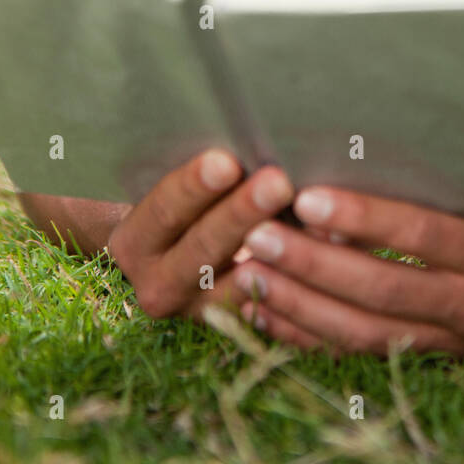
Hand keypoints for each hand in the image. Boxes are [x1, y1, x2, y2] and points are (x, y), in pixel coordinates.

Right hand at [106, 150, 303, 322]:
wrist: (174, 260)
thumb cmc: (186, 205)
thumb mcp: (180, 191)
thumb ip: (209, 172)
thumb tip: (256, 138)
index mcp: (135, 242)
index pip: (164, 209)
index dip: (194, 186)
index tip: (227, 161)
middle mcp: (157, 284)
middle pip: (203, 248)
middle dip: (241, 213)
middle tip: (277, 182)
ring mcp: (196, 311)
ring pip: (239, 284)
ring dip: (277, 252)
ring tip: (313, 221)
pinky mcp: (234, 326)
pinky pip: (270, 308)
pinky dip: (299, 281)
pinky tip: (328, 253)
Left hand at [232, 187, 463, 354]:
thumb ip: (440, 171)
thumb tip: (352, 147)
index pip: (423, 233)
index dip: (364, 217)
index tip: (308, 198)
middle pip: (383, 290)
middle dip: (314, 264)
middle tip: (259, 235)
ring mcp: (456, 340)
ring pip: (366, 332)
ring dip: (300, 304)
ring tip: (250, 271)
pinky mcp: (435, 359)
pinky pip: (361, 353)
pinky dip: (309, 334)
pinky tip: (266, 309)